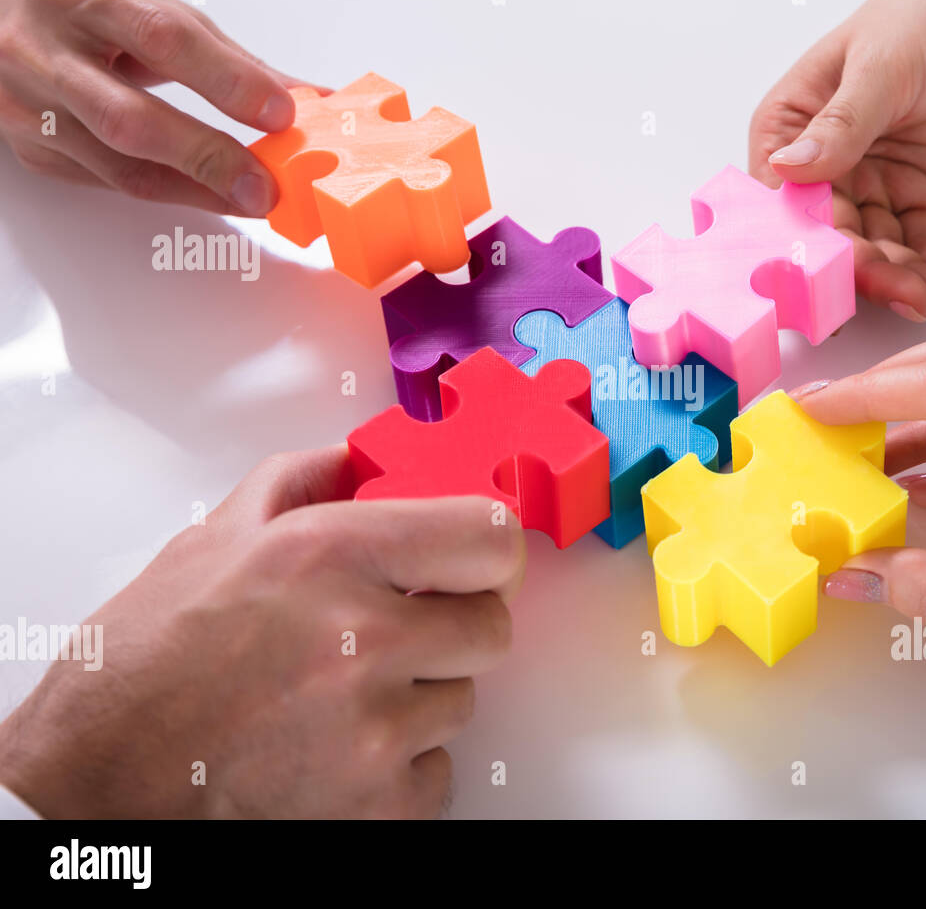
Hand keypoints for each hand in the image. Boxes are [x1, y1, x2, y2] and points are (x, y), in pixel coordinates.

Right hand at [0, 0, 315, 213]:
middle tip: (266, 185)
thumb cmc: (76, 1)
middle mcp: (42, 50)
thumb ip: (224, 53)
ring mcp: (28, 107)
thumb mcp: (144, 2)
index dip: (226, 79)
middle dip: (208, 157)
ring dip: (197, 189)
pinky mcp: (31, 151)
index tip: (281, 112)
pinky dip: (169, 192)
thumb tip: (307, 98)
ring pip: (120, 164)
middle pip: (131, 118)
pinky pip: (109, 183)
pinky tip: (208, 195)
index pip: (161, 38)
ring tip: (251, 199)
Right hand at [0, 446, 524, 816]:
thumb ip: (302, 482)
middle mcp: (363, 639)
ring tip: (339, 695)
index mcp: (328, 555)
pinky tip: (335, 749)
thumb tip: (364, 459)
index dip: (490, 550)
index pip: (491, 538)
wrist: (94, 783)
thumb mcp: (214, 538)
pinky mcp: (374, 805)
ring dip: (418, 697)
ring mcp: (373, 729)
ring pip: (462, 701)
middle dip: (455, 627)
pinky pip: (437, 771)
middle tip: (399, 633)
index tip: (475, 561)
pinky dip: (399, 765)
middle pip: (493, 626)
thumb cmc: (143, 664)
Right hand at [749, 0, 925, 321]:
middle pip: (833, 235)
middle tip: (903, 296)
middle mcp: (822, 166)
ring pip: (877, 246)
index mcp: (788, 129)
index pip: (785, 201)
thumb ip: (840, 124)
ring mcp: (868, 183)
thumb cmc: (921, 16)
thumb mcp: (878, 66)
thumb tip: (789, 167)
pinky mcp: (912, 194)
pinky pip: (917, 239)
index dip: (802, 246)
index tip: (827, 283)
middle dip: (868, 270)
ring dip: (905, 275)